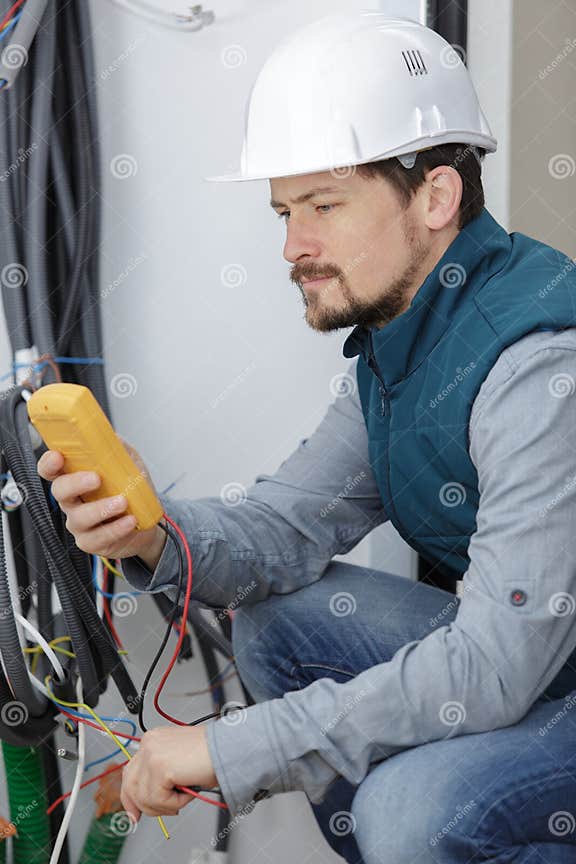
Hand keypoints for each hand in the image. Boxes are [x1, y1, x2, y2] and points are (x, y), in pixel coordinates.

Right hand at [36, 440, 166, 563]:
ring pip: (79, 517)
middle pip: (59, 491)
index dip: (49, 463)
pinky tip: (129, 521)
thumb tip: (108, 434)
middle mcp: (72, 500)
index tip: (57, 456)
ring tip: (123, 502)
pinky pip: (97, 538)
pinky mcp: (91, 541)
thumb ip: (116, 448)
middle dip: (76, 483)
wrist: (146, 521)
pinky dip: (115, 529)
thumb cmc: (132, 491)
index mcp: (75, 478)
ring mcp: (79, 523)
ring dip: (101, 508)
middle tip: (96, 478)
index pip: (51, 469)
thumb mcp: (128, 463)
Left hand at [121, 725, 217, 819]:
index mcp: (152, 740)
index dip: (131, 797)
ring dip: (166, 805)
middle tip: (163, 811)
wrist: (227, 747)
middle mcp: (149, 744)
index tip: (135, 813)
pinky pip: (159, 800)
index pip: (130, 772)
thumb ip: (158, 774)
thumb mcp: (177, 761)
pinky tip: (188, 792)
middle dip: (144, 806)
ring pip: (144, 798)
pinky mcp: (160, 767)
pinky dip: (175, 803)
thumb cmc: (210, 754)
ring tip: (185, 795)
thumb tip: (145, 799)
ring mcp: (152, 754)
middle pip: (131, 786)